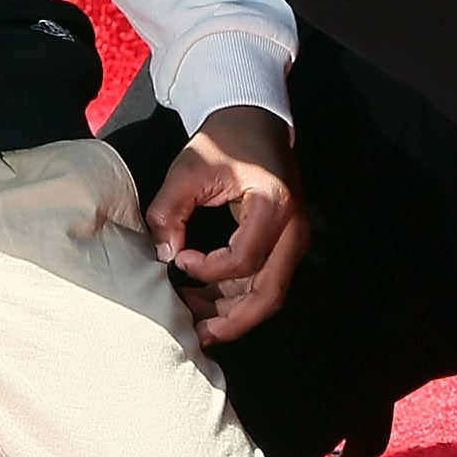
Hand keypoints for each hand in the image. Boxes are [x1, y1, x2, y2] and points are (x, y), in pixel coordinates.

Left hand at [141, 106, 308, 345]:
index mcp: (274, 203)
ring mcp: (293, 237)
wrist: (253, 121)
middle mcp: (293, 226)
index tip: (180, 260)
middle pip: (270, 293)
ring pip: (270, 293)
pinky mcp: (284, 243)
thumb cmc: (224, 140)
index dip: (209, 270)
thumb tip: (164, 255)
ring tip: (196, 324)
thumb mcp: (189, 170)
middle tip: (197, 335)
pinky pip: (265, 281)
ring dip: (233, 313)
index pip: (245, 258)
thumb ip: (169, 212)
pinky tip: (206, 303)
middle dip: (233, 320)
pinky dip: (238, 297)